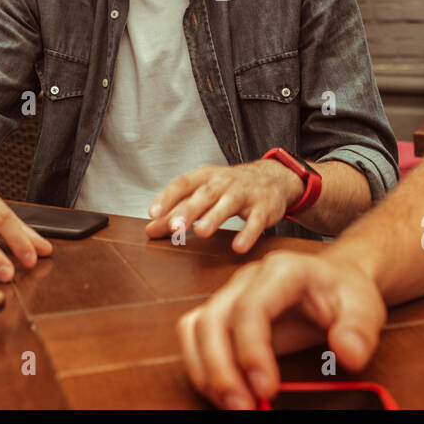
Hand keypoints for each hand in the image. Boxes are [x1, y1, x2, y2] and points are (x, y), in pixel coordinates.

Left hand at [145, 160, 304, 252]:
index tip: (153, 213)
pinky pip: (256, 221)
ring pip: (228, 204)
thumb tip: (151, 229)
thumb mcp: (203, 193)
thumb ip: (177, 210)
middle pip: (204, 195)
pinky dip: (248, 233)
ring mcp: (245, 194)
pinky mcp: (264, 208)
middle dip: (188, 210)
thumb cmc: (230, 187)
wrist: (272, 178)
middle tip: (174, 226)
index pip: (183, 184)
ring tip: (201, 232)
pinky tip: (238, 246)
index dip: (168, 197)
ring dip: (214, 217)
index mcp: (205, 177)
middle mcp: (224, 183)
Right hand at [177, 249, 386, 408]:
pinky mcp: (224, 313)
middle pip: (213, 320)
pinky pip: (194, 335)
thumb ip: (359, 329)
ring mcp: (231, 295)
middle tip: (244, 407)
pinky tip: (223, 391)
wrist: (335, 279)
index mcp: (281, 271)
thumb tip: (348, 354)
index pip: (251, 307)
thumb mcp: (365, 306)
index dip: (251, 350)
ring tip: (232, 404)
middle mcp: (247, 280)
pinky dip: (201, 366)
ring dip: (206, 371)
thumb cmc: (345, 291)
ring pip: (196, 328)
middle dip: (221, 370)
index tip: (267, 389)